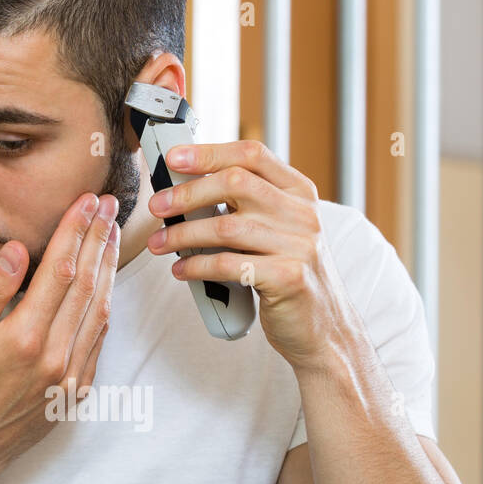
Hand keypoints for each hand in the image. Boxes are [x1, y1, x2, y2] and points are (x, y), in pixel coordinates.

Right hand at [0, 192, 119, 483]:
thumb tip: (18, 251)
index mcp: (25, 337)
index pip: (61, 270)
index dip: (75, 231)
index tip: (86, 202)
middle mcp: (56, 356)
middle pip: (87, 285)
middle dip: (98, 239)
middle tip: (108, 207)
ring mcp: (70, 376)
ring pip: (100, 311)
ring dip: (108, 269)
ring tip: (111, 235)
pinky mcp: (75, 391)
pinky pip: (98, 340)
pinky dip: (104, 306)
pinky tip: (104, 285)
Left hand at [145, 140, 369, 372]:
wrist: (325, 330)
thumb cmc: (289, 278)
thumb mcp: (281, 232)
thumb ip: (250, 208)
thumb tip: (188, 192)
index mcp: (300, 193)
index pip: (252, 156)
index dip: (209, 153)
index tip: (174, 158)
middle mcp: (303, 213)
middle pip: (235, 184)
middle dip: (187, 193)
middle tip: (157, 206)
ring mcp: (299, 245)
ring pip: (226, 227)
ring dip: (183, 234)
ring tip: (159, 243)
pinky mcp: (288, 278)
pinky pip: (229, 265)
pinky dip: (197, 266)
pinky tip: (181, 270)